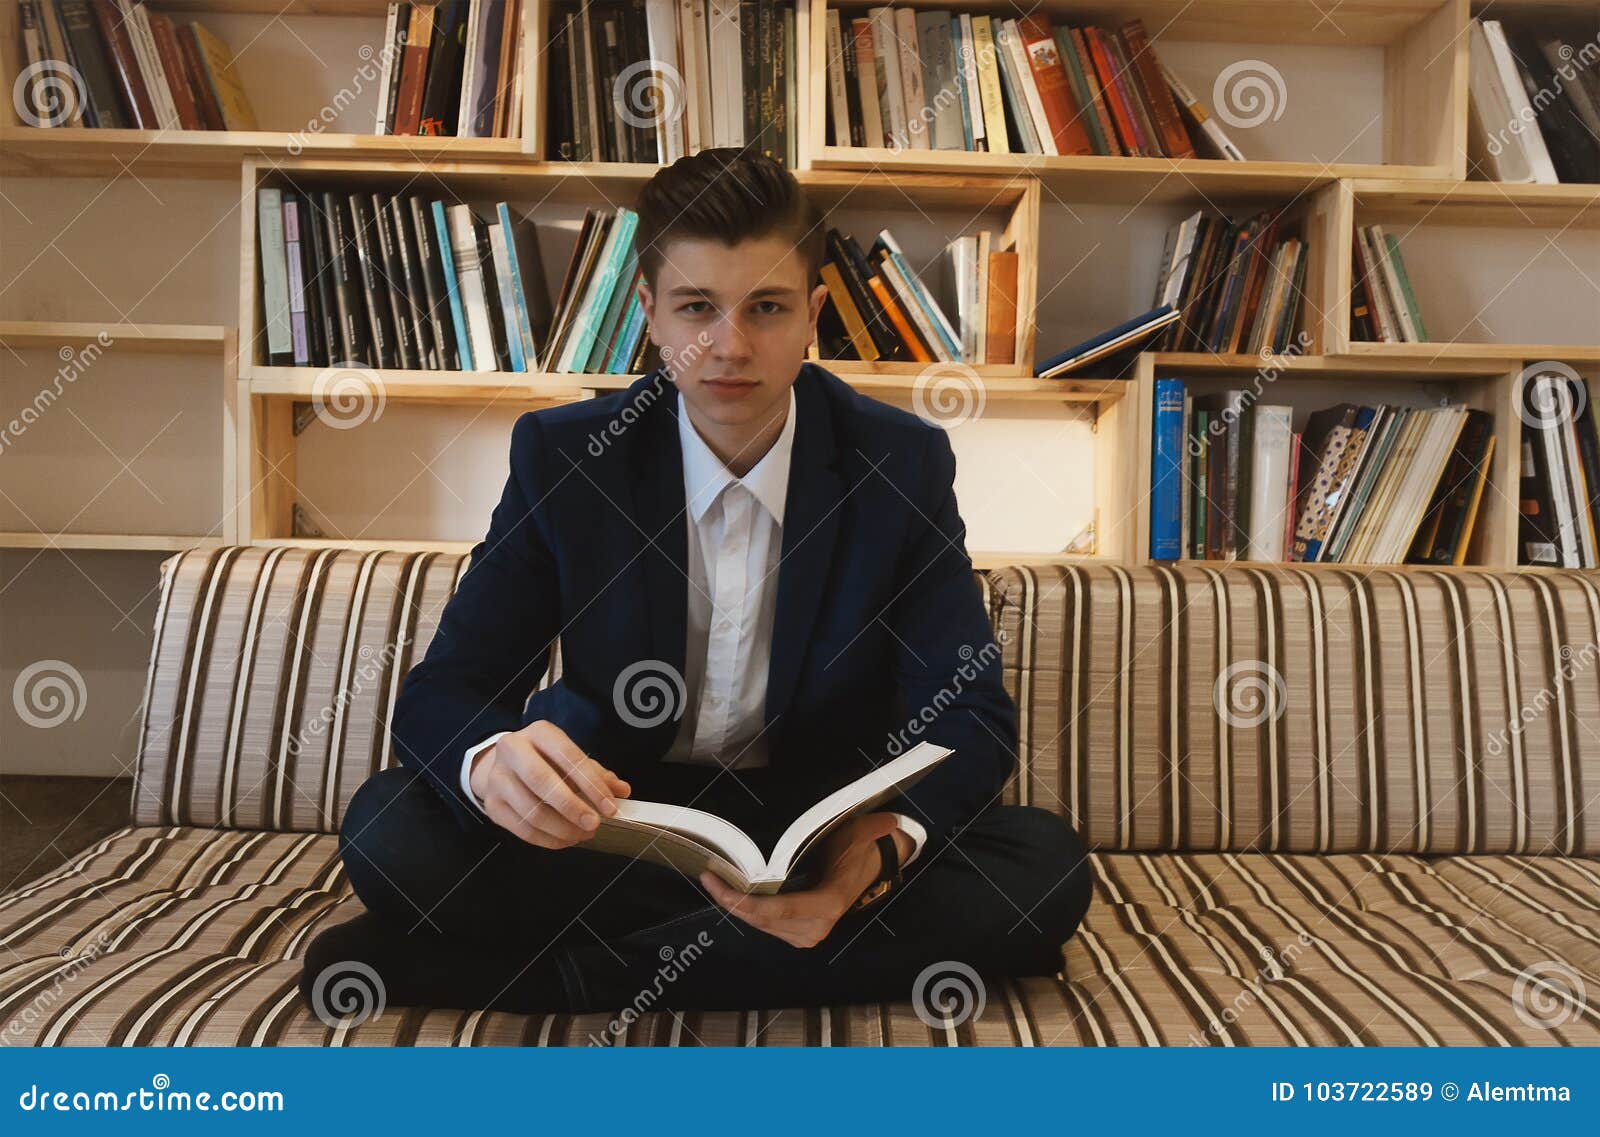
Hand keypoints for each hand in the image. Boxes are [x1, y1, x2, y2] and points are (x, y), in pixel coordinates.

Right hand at [470, 720, 629, 848]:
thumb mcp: (571, 758)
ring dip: (562, 828)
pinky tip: (566, 840)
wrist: (502, 765)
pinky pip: (522, 828)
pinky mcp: (492, 805)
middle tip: (594, 824)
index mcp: (540, 733)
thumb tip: (622, 791)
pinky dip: (548, 840)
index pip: (568, 756)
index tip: (610, 807)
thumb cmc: (545, 761)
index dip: (591, 784)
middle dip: (572, 806)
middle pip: (541, 780)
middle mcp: (513, 750)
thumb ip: (597, 774)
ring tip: (583, 834)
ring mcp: (498, 778)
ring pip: (531, 810)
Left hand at [698, 812, 909, 947]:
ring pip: (760, 924)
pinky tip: (731, 893)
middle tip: (707, 878)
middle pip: (762, 919)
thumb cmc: (858, 850)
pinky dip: (747, 910)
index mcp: (827, 905)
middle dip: (731, 901)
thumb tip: (889, 821)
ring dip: (736, 906)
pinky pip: (766, 924)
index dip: (746, 902)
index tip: (720, 888)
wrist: (867, 867)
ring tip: (713, 882)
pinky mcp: (798, 934)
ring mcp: (806, 935)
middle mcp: (815, 927)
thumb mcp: (863, 834)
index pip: (779, 910)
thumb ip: (872, 828)